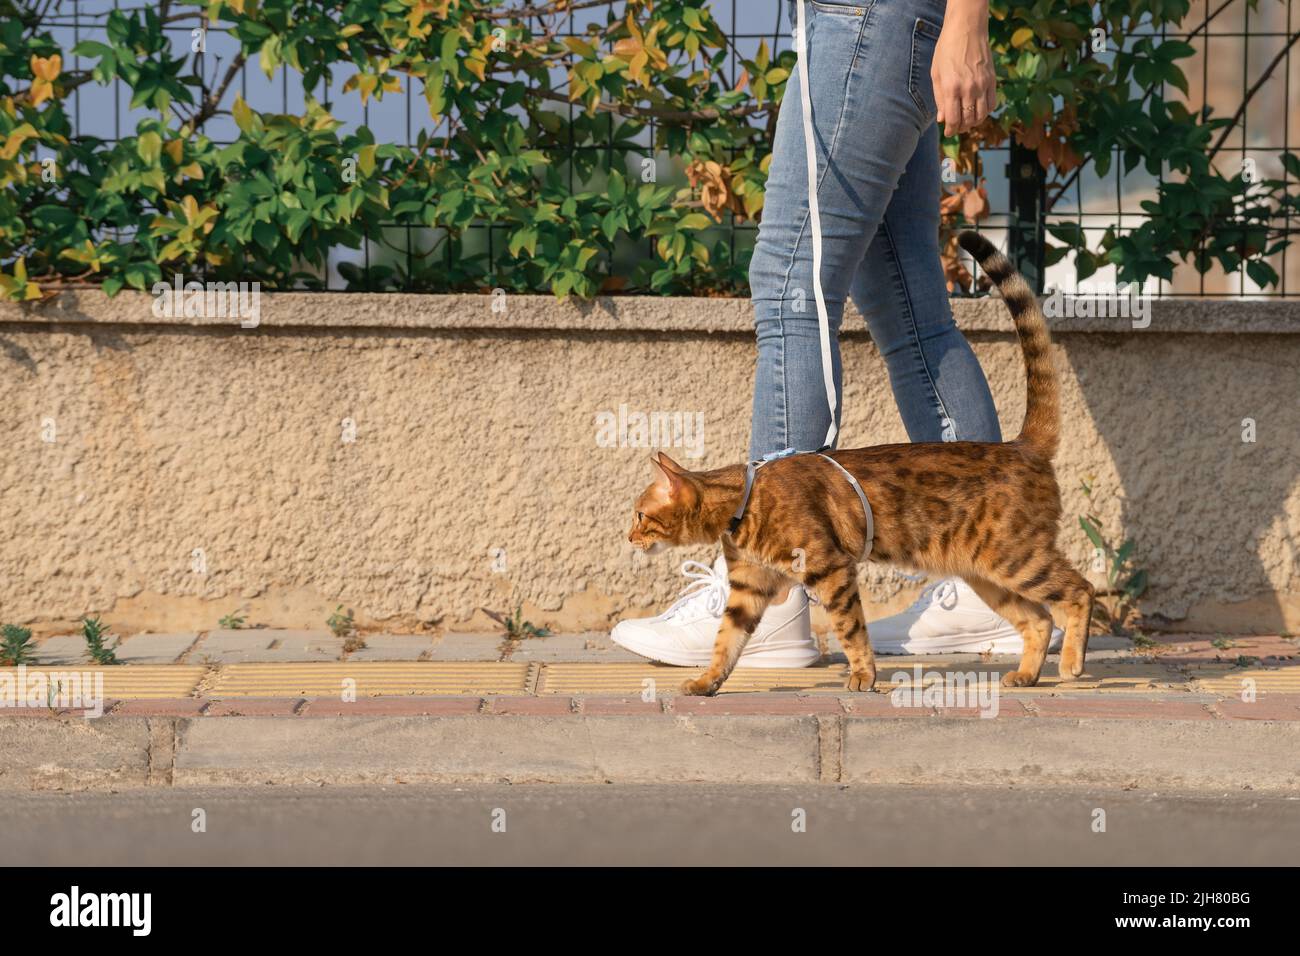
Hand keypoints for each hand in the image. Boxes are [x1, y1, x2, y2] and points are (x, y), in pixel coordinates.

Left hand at [931, 0, 995, 135]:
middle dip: (961, 128)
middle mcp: (969, 89)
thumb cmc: (947, 50)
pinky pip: (992, 104)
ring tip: (967, 122)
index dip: (950, 130)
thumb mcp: (936, 74)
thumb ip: (939, 98)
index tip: (948, 133)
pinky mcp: (992, 80)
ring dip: (974, 123)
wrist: (967, 30)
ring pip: (981, 115)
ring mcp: (982, 85)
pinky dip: (985, 112)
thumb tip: (942, 119)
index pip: (953, 119)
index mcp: (952, 88)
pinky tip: (978, 110)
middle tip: (956, 128)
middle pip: (968, 120)